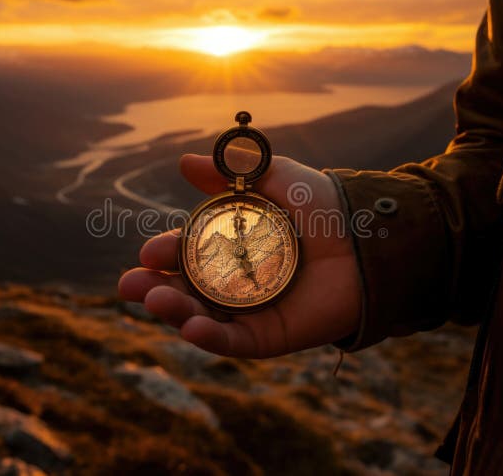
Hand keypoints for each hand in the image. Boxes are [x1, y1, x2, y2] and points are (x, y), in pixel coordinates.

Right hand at [118, 154, 360, 357]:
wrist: (372, 238)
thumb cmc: (326, 207)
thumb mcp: (276, 179)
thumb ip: (231, 171)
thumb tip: (184, 161)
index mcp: (231, 246)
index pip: (186, 254)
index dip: (164, 253)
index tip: (148, 252)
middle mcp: (234, 281)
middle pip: (184, 290)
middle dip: (154, 289)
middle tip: (131, 285)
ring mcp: (251, 311)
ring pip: (201, 318)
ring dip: (173, 312)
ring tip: (155, 302)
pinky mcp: (272, 336)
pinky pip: (235, 342)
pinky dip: (210, 337)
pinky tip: (190, 328)